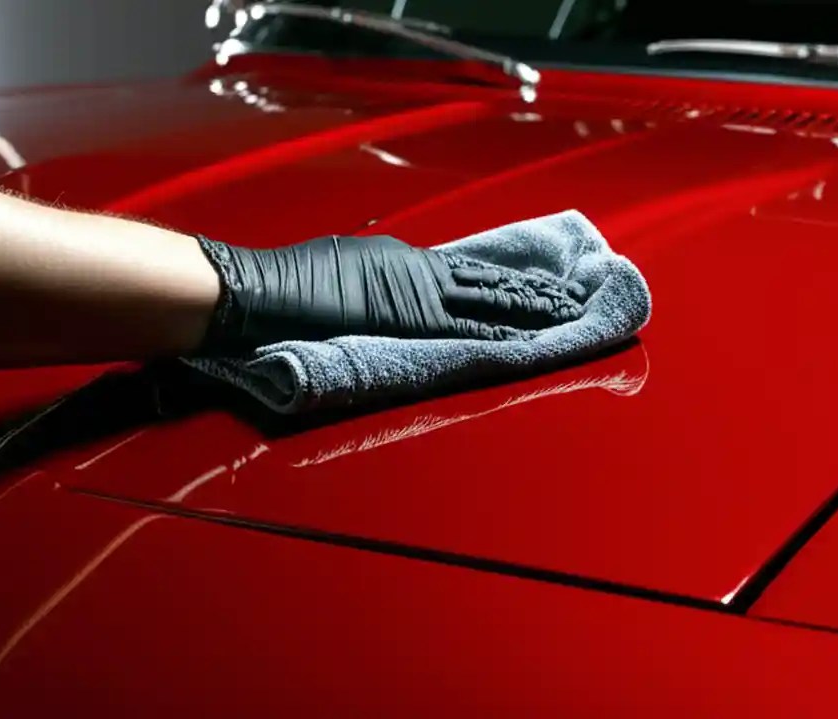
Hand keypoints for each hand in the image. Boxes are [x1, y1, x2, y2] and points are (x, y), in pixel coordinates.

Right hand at [195, 234, 583, 354]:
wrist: (264, 290)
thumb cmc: (287, 285)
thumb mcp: (339, 274)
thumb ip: (370, 287)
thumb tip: (377, 298)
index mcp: (401, 261)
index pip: (465, 272)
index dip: (503, 280)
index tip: (533, 284)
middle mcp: (418, 270)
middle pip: (490, 280)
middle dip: (533, 290)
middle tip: (574, 295)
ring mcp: (418, 292)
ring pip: (492, 298)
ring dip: (533, 309)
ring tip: (571, 314)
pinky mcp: (414, 318)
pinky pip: (471, 326)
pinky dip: (506, 332)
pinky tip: (534, 339)